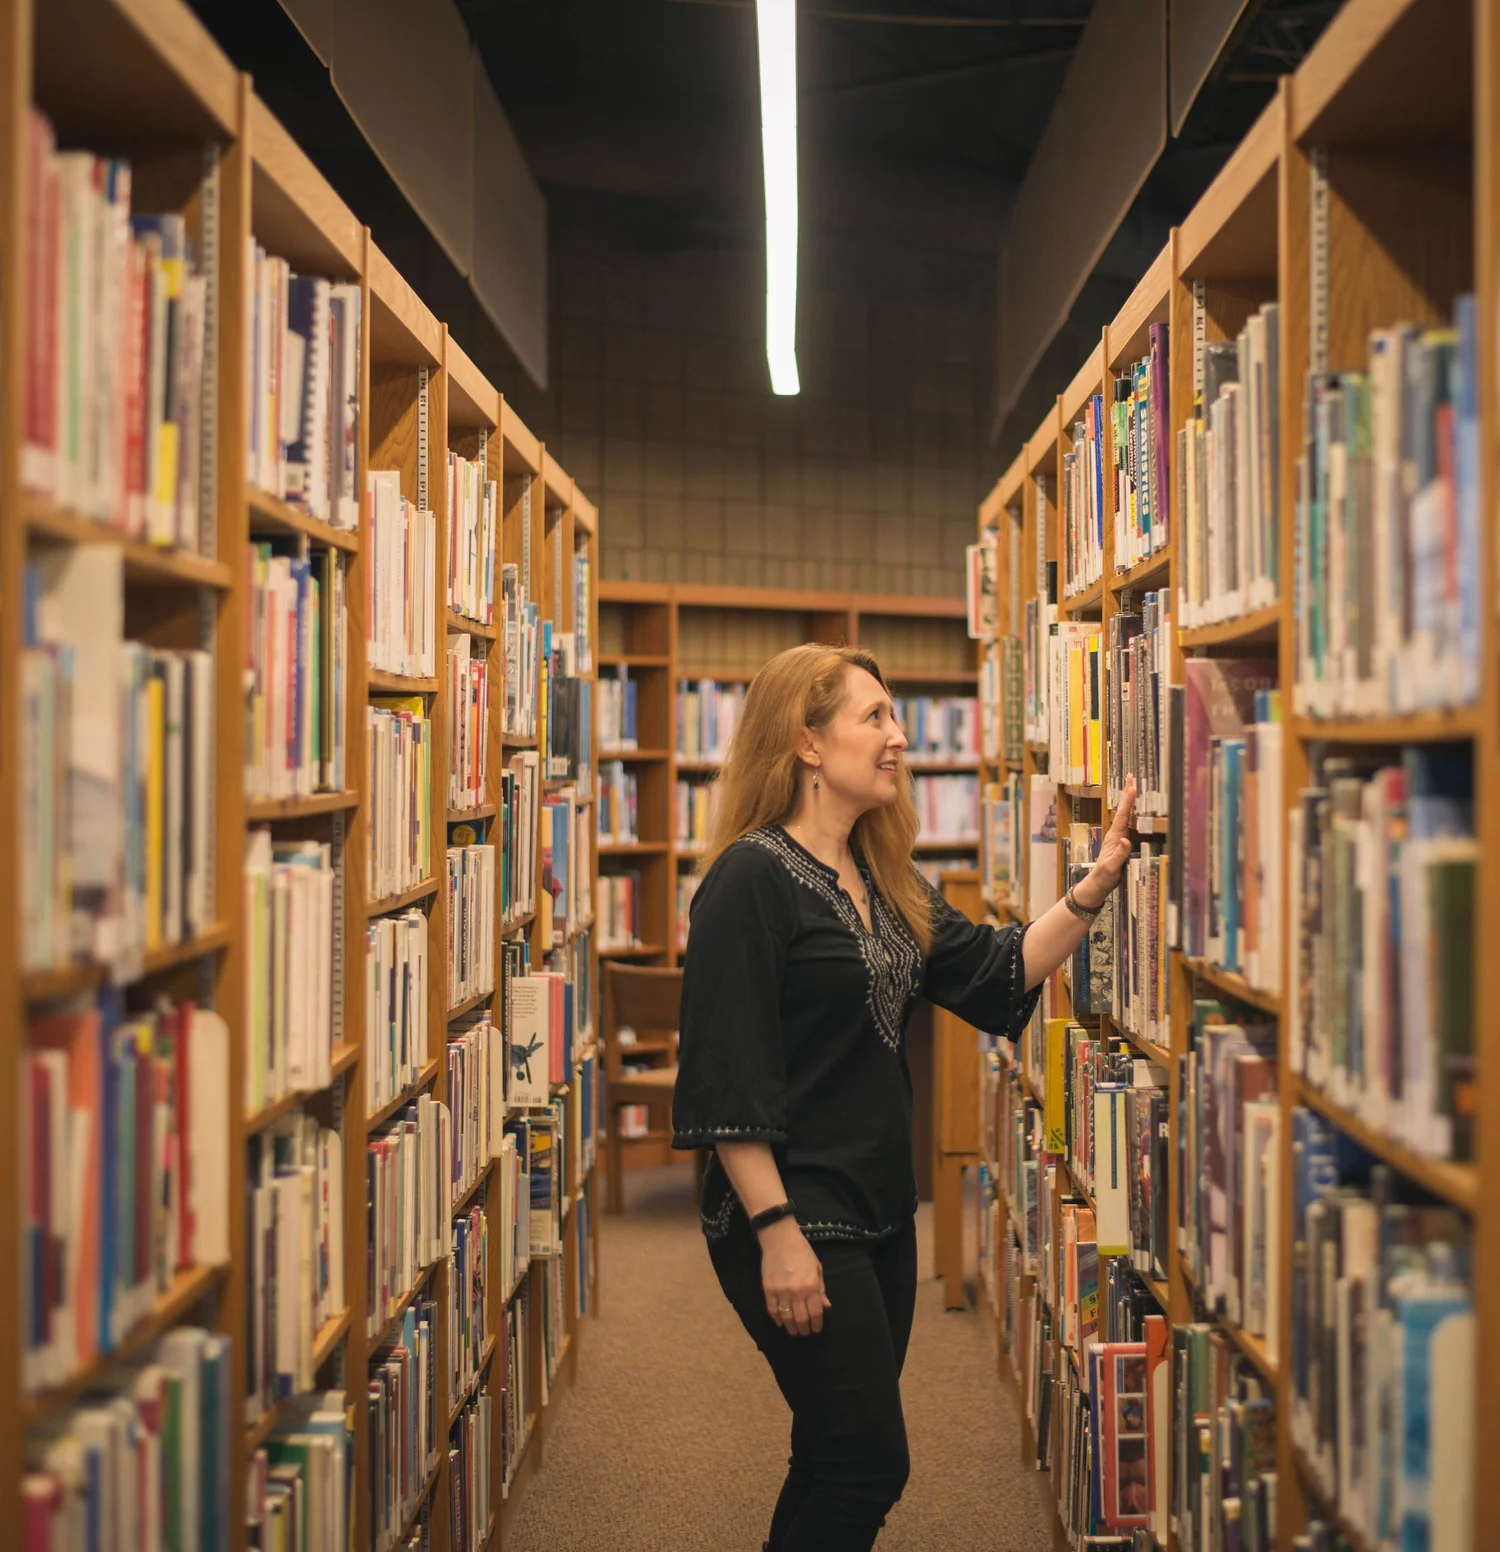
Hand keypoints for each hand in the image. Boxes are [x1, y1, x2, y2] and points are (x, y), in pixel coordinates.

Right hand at [759, 1218, 830, 1336]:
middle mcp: (797, 1291)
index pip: (816, 1312)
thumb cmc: (802, 1251)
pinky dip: (777, 1319)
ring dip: (791, 1327)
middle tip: (804, 1333)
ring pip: (787, 1317)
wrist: (779, 1238)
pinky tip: (781, 1322)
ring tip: (793, 1331)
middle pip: (801, 1318)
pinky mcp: (768, 1290)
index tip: (816, 1330)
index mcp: (811, 1285)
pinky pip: (772, 1310)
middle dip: (804, 1329)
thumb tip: (826, 1306)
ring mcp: (781, 1291)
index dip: (817, 1324)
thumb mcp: (817, 1267)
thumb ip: (821, 1288)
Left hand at [1075, 774, 1134, 910]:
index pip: (1123, 816)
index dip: (1128, 801)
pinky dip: (1133, 813)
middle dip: (1127, 793)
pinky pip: (1129, 824)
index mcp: (1114, 837)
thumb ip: (1119, 855)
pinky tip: (1137, 808)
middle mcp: (1116, 834)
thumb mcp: (1112, 867)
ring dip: (1130, 800)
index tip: (1133, 786)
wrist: (1098, 885)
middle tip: (1131, 775)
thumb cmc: (1104, 877)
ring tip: (1134, 785)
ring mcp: (1119, 837)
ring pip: (1127, 815)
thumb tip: (1126, 840)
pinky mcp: (1122, 843)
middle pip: (1124, 810)